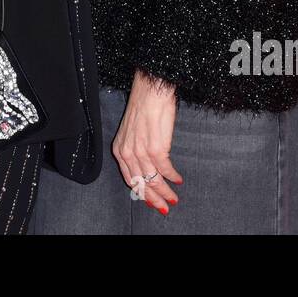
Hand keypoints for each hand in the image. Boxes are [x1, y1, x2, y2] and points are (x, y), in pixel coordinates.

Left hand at [112, 70, 183, 214]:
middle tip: (165, 206)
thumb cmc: (144, 107)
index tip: (151, 202)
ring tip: (174, 198)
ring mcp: (141, 151)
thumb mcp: (133, 132)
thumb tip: (148, 168)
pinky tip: (178, 180)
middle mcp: (127, 152)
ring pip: (153, 180)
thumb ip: (136, 150)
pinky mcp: (156, 148)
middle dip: (154, 198)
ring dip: (166, 191)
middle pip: (141, 184)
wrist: (151, 89)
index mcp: (119, 149)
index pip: (129, 179)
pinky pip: (165, 169)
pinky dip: (173, 177)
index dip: (141, 193)